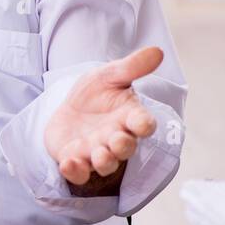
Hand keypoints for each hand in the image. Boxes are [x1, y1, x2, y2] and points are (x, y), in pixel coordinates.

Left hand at [44, 47, 162, 186]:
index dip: (144, 125)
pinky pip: (79, 172)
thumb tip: (157, 51)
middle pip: (126, 148)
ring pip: (106, 164)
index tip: (142, 123)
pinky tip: (67, 164)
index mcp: (129, 117)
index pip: (144, 124)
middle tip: (117, 140)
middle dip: (123, 146)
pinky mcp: (75, 160)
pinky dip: (75, 171)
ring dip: (104, 161)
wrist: (70, 109)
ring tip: (99, 154)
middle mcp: (116, 138)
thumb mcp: (109, 75)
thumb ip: (131, 67)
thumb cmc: (96, 93)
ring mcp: (96, 151)